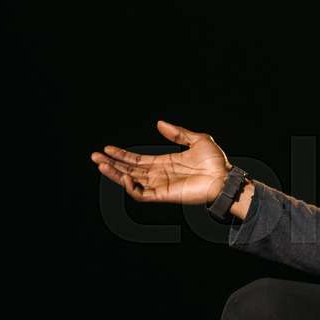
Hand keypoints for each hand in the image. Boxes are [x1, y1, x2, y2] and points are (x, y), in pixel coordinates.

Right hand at [91, 120, 231, 206]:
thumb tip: (159, 123)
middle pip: (129, 170)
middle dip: (111, 163)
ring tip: (100, 164)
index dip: (122, 154)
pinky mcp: (164, 195)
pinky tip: (125, 176)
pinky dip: (131, 187)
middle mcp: (159, 175)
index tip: (107, 148)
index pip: (137, 159)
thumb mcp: (197, 139)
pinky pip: (142, 194)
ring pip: (131, 182)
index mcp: (164, 163)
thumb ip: (177, 133)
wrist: (225, 177)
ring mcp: (161, 186)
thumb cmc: (216, 161)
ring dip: (115, 174)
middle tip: (94, 156)